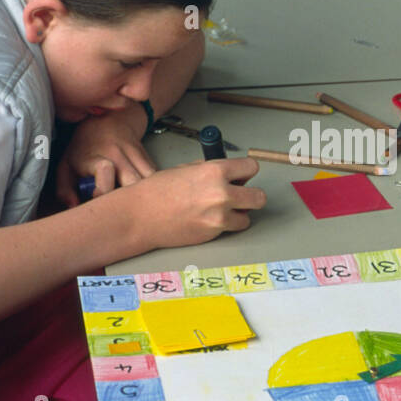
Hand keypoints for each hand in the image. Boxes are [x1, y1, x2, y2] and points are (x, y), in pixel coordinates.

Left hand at [55, 105, 154, 207]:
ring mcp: (135, 156)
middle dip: (128, 200)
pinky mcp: (148, 159)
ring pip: (149, 181)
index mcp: (95, 157)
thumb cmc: (84, 148)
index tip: (97, 198)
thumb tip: (74, 207)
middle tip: (117, 207)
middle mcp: (118, 154)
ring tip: (130, 203)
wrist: (107, 121)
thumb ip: (65, 190)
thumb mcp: (66, 166)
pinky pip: (155, 179)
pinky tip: (140, 195)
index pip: (105, 171)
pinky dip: (150, 190)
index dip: (103, 191)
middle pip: (134, 182)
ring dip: (142, 196)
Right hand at [127, 158, 266, 248]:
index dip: (246, 172)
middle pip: (259, 196)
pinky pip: (233, 228)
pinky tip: (212, 219)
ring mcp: (219, 216)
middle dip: (251, 195)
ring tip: (222, 209)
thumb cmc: (157, 192)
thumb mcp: (186, 169)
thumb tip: (228, 173)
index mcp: (215, 171)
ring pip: (248, 215)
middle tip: (240, 195)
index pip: (251, 167)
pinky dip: (228, 225)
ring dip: (239, 213)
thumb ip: (211, 170)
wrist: (140, 215)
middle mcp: (221, 193)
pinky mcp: (214, 233)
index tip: (242, 176)